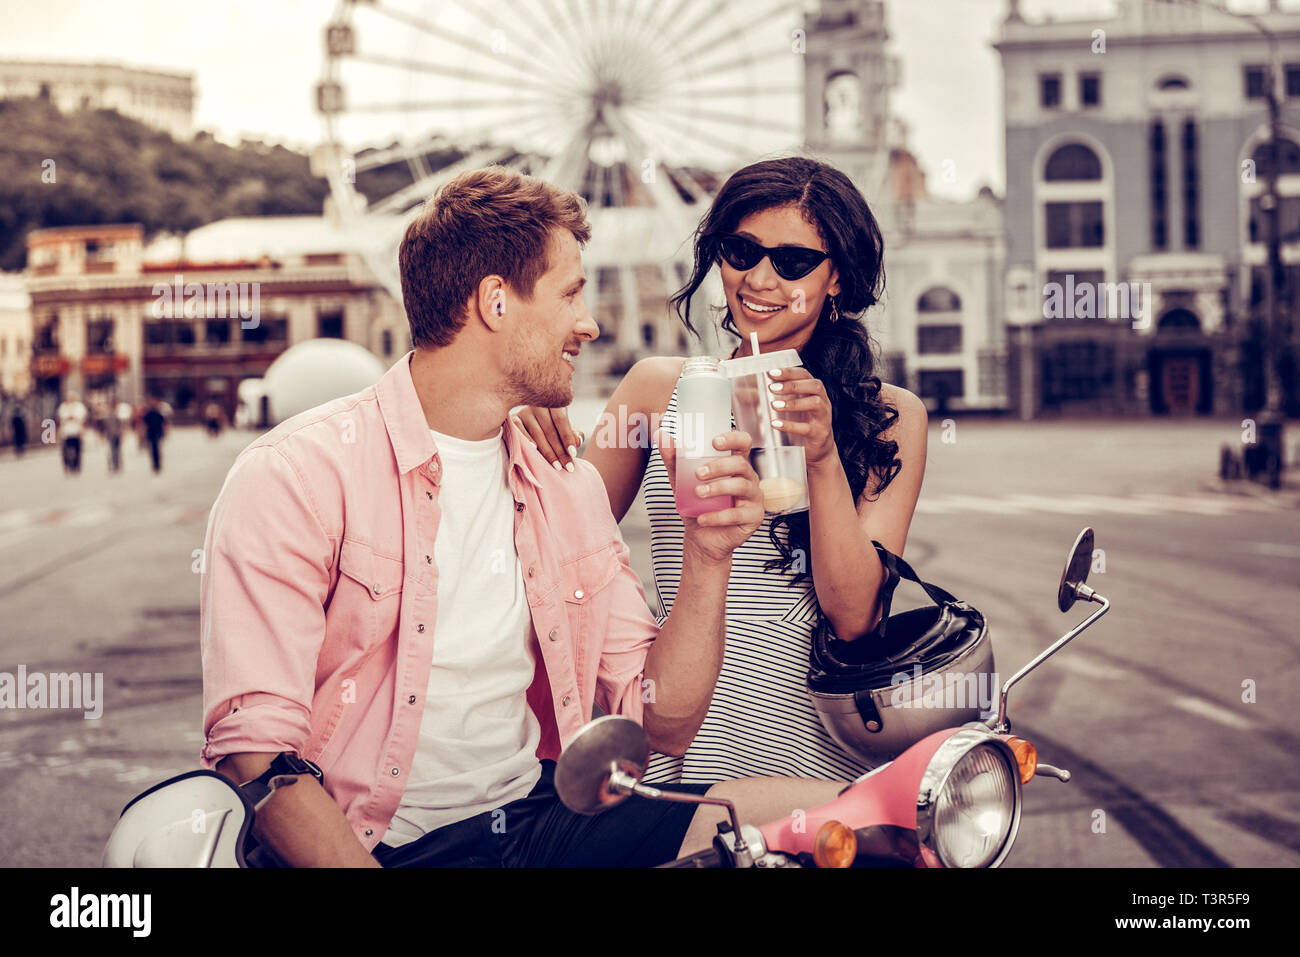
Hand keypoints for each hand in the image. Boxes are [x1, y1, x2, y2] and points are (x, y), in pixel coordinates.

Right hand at [510, 406, 583, 471]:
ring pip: (538, 434)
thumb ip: (574, 434)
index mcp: (553, 403)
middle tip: (567, 466)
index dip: (567, 438)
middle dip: (560, 451)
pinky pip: (520, 430)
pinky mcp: (513, 419)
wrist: (531, 422)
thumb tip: (578, 440)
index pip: (561, 421)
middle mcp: (539, 405)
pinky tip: (534, 449)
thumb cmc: (552, 428)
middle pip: (550, 430)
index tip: (573, 454)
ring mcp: (525, 411)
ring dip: (548, 452)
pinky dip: (527, 439)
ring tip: (556, 466)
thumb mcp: (564, 429)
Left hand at [656, 427, 763, 562]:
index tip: (714, 441)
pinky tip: (702, 518)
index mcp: (735, 464)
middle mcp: (748, 477)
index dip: (733, 438)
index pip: (742, 443)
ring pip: (741, 486)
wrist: (701, 537)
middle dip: (719, 466)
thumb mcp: (682, 480)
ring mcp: (753, 497)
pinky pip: (737, 514)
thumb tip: (661, 436)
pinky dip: (716, 516)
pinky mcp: (753, 517)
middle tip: (698, 474)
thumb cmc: (698, 504)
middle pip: (740, 464)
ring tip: (698, 493)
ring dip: (717, 488)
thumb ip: (674, 459)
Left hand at [767, 367, 836, 470]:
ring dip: (793, 403)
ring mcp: (823, 416)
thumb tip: (741, 392)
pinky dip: (790, 425)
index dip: (789, 372)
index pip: (803, 374)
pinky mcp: (819, 433)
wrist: (817, 449)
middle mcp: (822, 400)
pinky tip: (776, 424)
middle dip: (791, 385)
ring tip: (774, 405)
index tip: (772, 372)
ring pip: (814, 403)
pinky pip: (807, 427)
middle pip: (813, 385)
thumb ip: (770, 398)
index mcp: (813, 390)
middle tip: (772, 388)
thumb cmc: (800, 423)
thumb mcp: (788, 407)